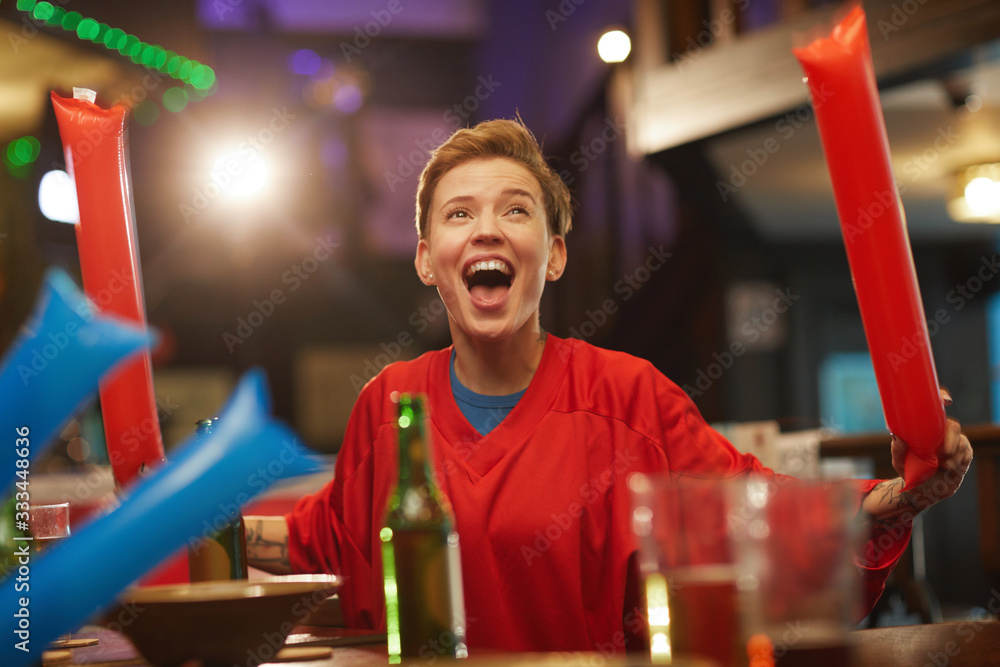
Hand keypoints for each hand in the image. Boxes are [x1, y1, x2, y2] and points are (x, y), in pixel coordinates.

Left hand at [891, 390, 972, 509]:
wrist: (923, 489)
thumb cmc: (910, 470)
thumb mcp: (899, 461)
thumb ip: (898, 450)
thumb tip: (897, 436)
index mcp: (927, 427)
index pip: (937, 408)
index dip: (943, 398)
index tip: (947, 401)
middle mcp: (942, 431)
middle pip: (953, 425)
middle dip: (950, 437)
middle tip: (942, 452)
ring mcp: (955, 442)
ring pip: (960, 441)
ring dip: (952, 454)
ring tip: (942, 465)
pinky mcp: (965, 453)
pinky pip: (966, 453)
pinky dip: (957, 461)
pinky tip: (949, 467)